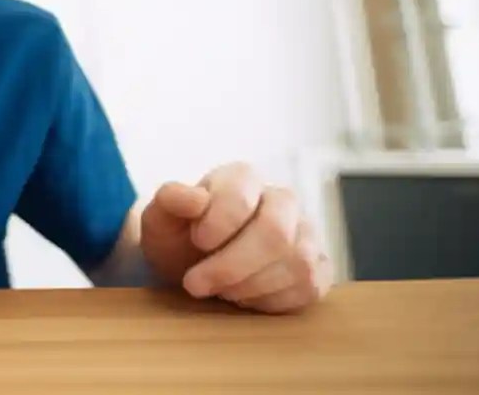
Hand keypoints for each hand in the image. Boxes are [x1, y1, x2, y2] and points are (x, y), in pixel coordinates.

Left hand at [139, 162, 331, 312]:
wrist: (194, 266)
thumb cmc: (179, 238)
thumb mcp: (161, 219)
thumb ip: (170, 202)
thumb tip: (193, 198)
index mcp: (243, 178)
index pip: (242, 195)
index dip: (219, 222)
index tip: (197, 241)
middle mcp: (283, 201)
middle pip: (275, 233)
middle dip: (231, 266)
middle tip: (195, 284)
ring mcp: (306, 234)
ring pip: (296, 263)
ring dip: (249, 286)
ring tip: (219, 289)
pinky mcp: (318, 268)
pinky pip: (309, 287)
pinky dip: (272, 301)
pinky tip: (245, 298)